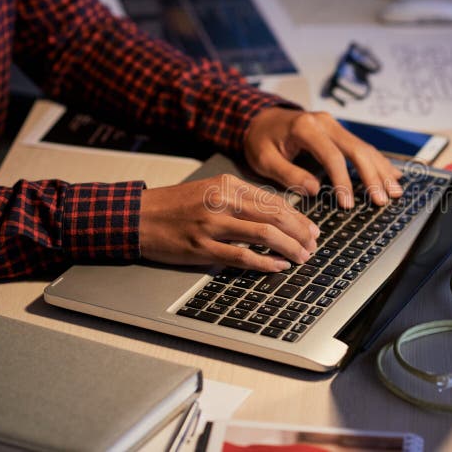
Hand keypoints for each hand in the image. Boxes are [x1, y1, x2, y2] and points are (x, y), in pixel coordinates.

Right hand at [139, 175, 318, 270]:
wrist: (138, 216)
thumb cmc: (175, 205)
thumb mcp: (210, 191)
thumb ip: (241, 201)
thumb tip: (276, 217)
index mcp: (227, 185)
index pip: (274, 201)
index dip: (299, 217)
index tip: (312, 229)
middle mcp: (222, 201)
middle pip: (275, 216)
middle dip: (301, 232)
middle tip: (314, 244)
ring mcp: (212, 224)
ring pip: (264, 235)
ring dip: (290, 247)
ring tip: (303, 257)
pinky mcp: (202, 247)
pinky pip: (242, 256)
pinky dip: (266, 262)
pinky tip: (279, 266)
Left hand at [245, 108, 402, 207]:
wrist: (260, 117)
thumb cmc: (260, 140)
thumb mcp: (264, 160)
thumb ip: (288, 174)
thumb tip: (313, 190)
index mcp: (305, 128)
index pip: (332, 156)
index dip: (343, 181)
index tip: (349, 204)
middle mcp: (324, 122)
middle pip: (356, 150)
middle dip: (372, 177)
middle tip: (382, 200)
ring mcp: (334, 124)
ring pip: (364, 147)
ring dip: (381, 170)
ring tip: (394, 192)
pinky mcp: (338, 130)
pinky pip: (362, 146)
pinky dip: (378, 162)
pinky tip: (393, 175)